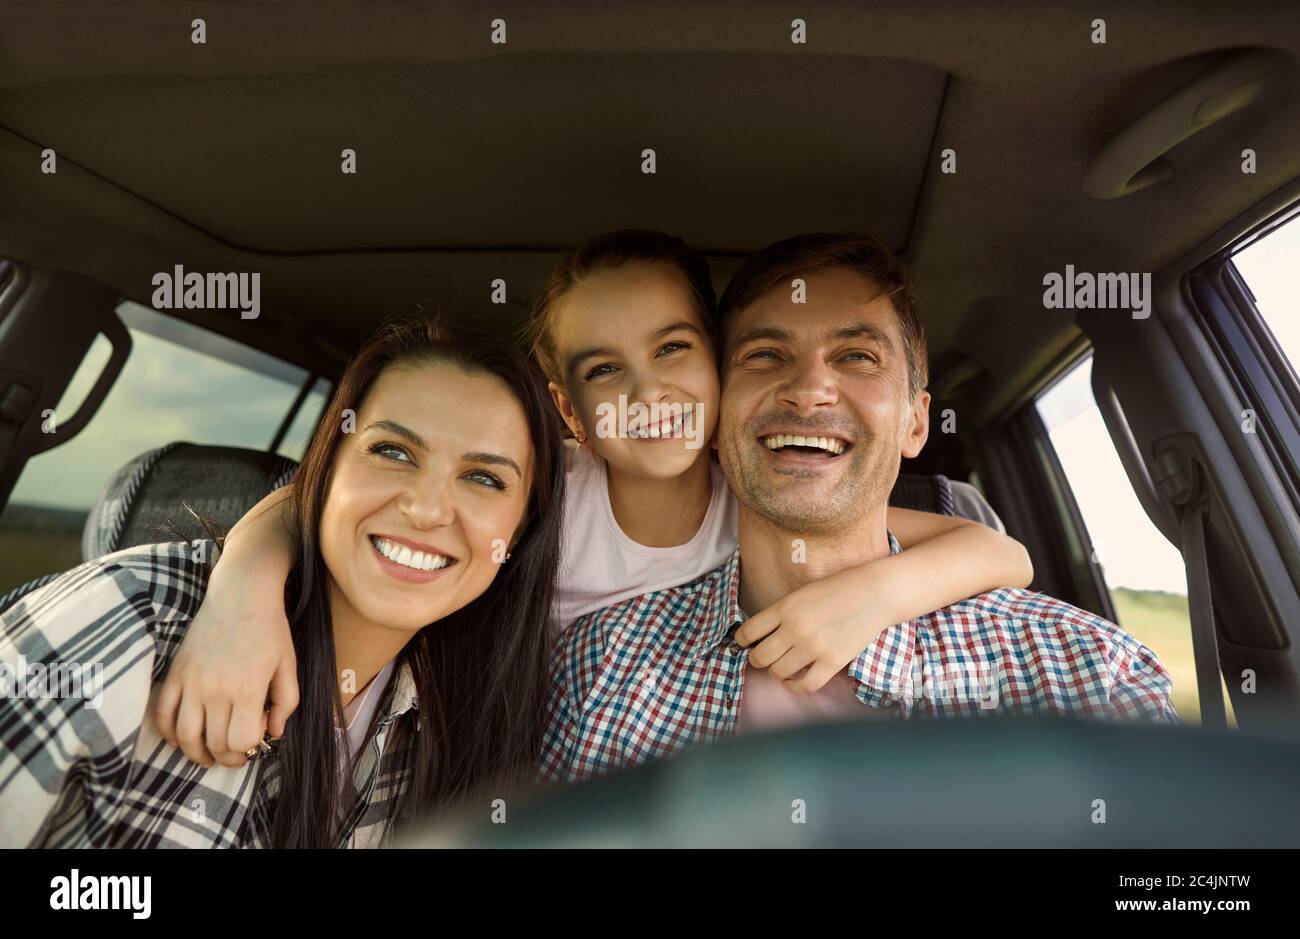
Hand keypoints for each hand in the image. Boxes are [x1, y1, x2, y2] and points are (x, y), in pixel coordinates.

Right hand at [153, 562, 297, 767]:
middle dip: (227, 757)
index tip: (256, 739)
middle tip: (236, 753)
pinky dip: (169, 734)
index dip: (250, 748)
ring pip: (185, 737)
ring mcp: (190, 683)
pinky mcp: (174, 674)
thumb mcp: (289, 666)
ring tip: (210, 755)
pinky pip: (162, 715)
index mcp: (247, 689)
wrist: (240, 595)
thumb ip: (286, 703)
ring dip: (197, 754)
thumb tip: (275, 733)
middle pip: (213, 743)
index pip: (240, 741)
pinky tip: (183, 738)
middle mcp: (215, 690)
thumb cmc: (270, 630)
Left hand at [734, 570, 890, 693]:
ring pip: (778, 672)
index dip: (741, 641)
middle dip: (757, 659)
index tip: (745, 644)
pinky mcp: (832, 662)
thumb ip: (781, 612)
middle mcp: (795, 628)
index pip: (748, 632)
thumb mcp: (801, 593)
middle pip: (759, 657)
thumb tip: (759, 634)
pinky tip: (794, 680)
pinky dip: (795, 687)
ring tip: (782, 666)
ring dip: (777, 672)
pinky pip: (805, 685)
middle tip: (763, 657)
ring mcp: (814, 647)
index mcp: (785, 607)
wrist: (874, 593)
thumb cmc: (837, 589)